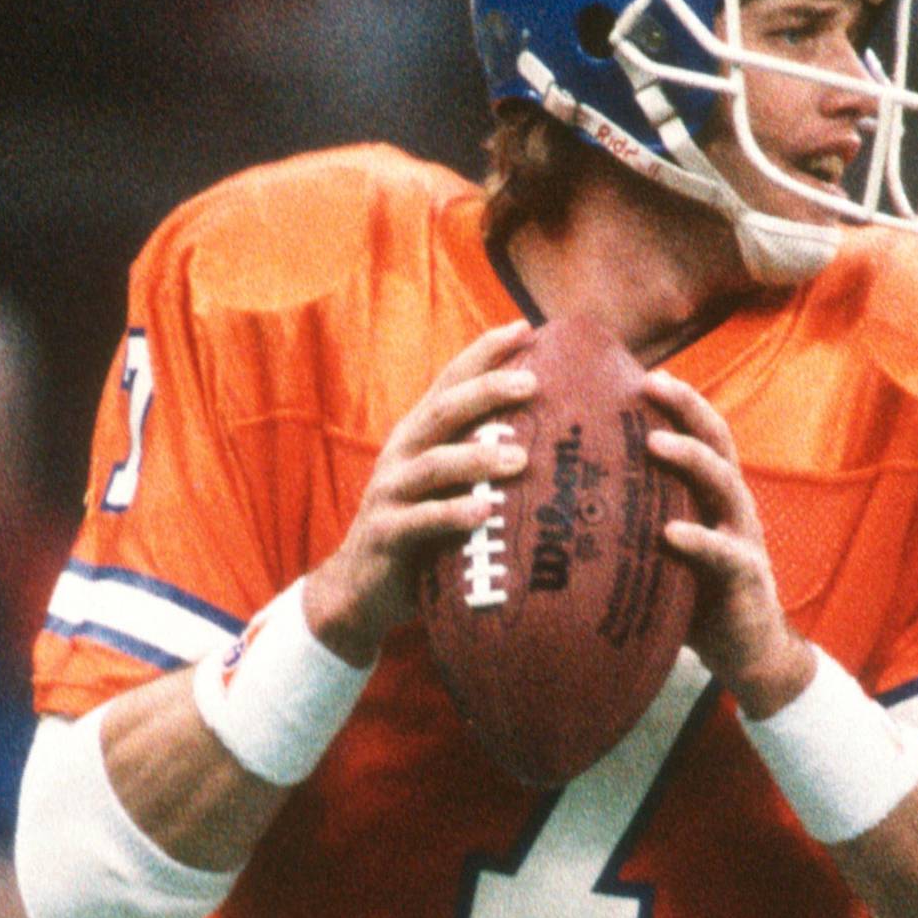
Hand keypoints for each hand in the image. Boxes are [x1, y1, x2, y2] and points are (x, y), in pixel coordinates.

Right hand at [304, 320, 536, 666]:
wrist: (361, 589)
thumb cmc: (424, 532)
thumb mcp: (451, 485)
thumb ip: (485, 458)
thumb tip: (556, 438)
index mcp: (421, 433)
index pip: (451, 380)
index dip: (484, 351)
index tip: (526, 327)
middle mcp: (403, 452)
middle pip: (443, 410)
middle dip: (486, 391)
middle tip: (531, 383)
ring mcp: (390, 492)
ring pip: (433, 464)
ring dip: (477, 458)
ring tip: (520, 458)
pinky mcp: (386, 534)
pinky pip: (419, 521)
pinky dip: (451, 515)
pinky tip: (485, 513)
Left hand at [643, 369, 815, 717]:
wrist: (746, 651)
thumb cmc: (691, 591)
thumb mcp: (657, 545)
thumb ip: (627, 516)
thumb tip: (553, 493)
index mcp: (708, 491)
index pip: (697, 430)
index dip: (675, 398)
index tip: (639, 370)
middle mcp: (729, 504)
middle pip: (715, 440)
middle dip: (685, 406)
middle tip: (649, 383)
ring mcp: (742, 537)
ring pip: (724, 483)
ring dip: (690, 459)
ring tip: (655, 443)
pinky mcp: (745, 579)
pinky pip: (724, 554)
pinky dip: (699, 540)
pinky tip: (671, 533)